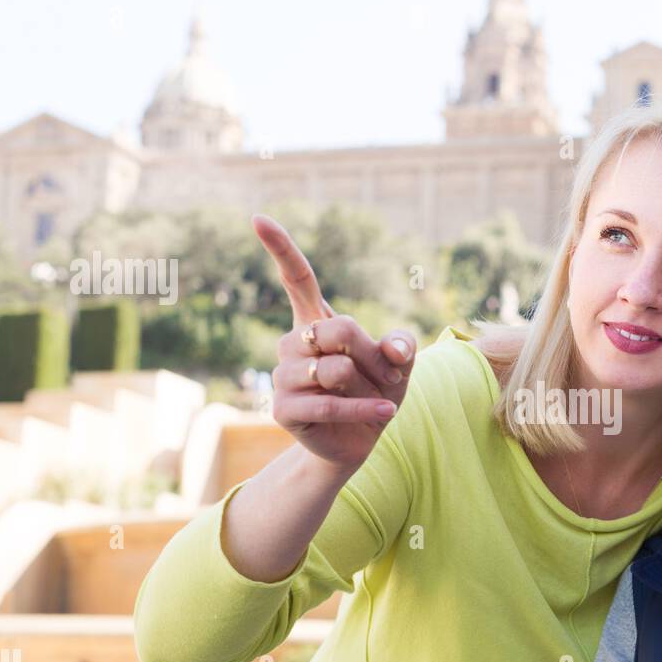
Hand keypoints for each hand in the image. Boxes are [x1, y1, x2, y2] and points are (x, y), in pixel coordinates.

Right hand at [255, 213, 415, 476]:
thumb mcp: (399, 365)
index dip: (280, 249)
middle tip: (391, 375)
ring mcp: (283, 376)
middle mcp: (292, 344)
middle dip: (374, 354)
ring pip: (335, 369)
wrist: (361, 442)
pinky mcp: (284, 409)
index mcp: (314, 323)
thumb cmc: (377, 392)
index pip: (297, 280)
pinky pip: (328, 403)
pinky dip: (363, 408)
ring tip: (381, 398)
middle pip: (338, 329)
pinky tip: (386, 413)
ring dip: (370, 385)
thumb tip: (396, 349)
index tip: (259, 219)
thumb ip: (402, 346)